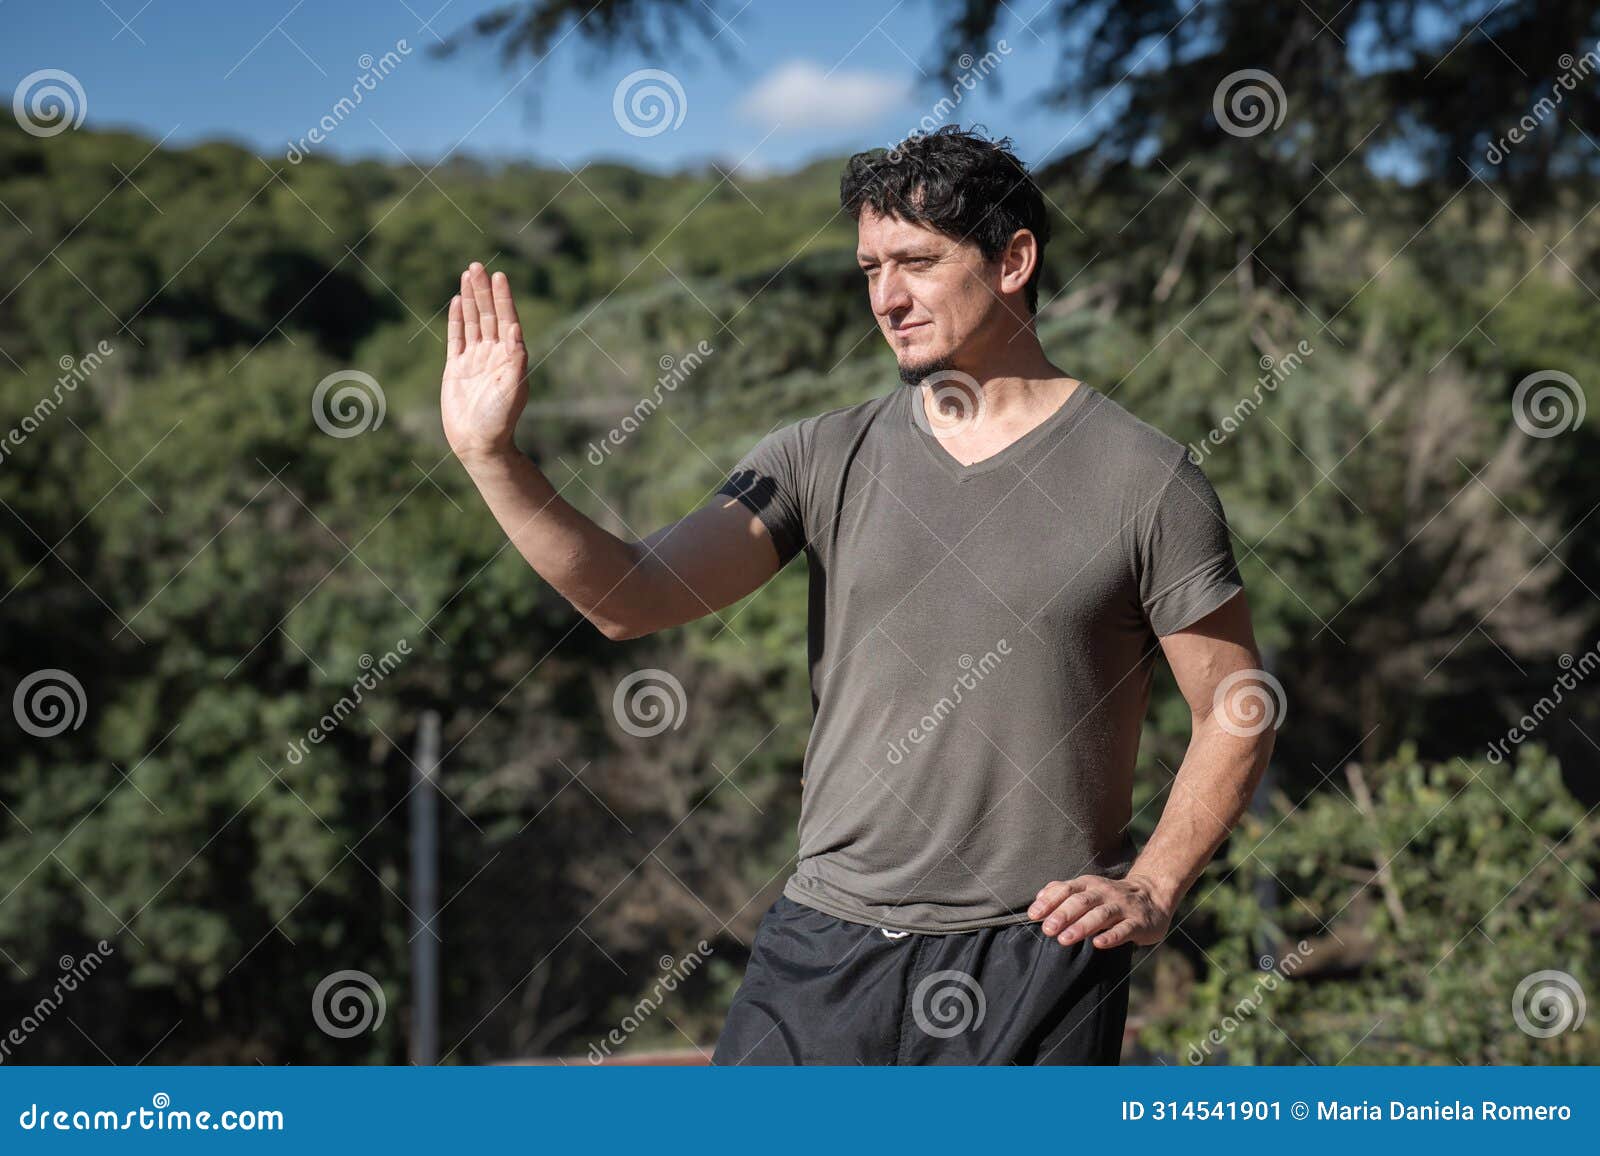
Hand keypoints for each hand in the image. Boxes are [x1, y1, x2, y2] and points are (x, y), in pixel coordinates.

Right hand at [442, 262, 527, 462]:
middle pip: (488, 315)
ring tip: (468, 274)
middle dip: (483, 290)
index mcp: (510, 357)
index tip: (500, 275)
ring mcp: (475, 359)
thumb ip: (515, 359)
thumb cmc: (499, 420)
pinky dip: (457, 319)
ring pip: (473, 322)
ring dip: (471, 298)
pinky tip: (457, 301)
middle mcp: (494, 354)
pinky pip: (456, 337)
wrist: (479, 443)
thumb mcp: (512, 388)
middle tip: (477, 266)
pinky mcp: (457, 367)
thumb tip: (516, 329)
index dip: (503, 298)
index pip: (506, 319)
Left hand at [1028, 873, 1174, 948]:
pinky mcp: (1138, 923)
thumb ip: (1063, 891)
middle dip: (1063, 914)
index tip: (1033, 915)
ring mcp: (1123, 907)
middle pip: (1082, 902)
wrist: (1152, 896)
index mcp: (1089, 885)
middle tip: (1047, 929)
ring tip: (1064, 939)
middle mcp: (1105, 893)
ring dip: (1082, 926)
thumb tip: (1038, 897)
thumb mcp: (1088, 889)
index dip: (1049, 902)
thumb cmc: (1111, 897)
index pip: (1066, 890)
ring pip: (1101, 915)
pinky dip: (1111, 936)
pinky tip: (1098, 944)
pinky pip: (1124, 930)